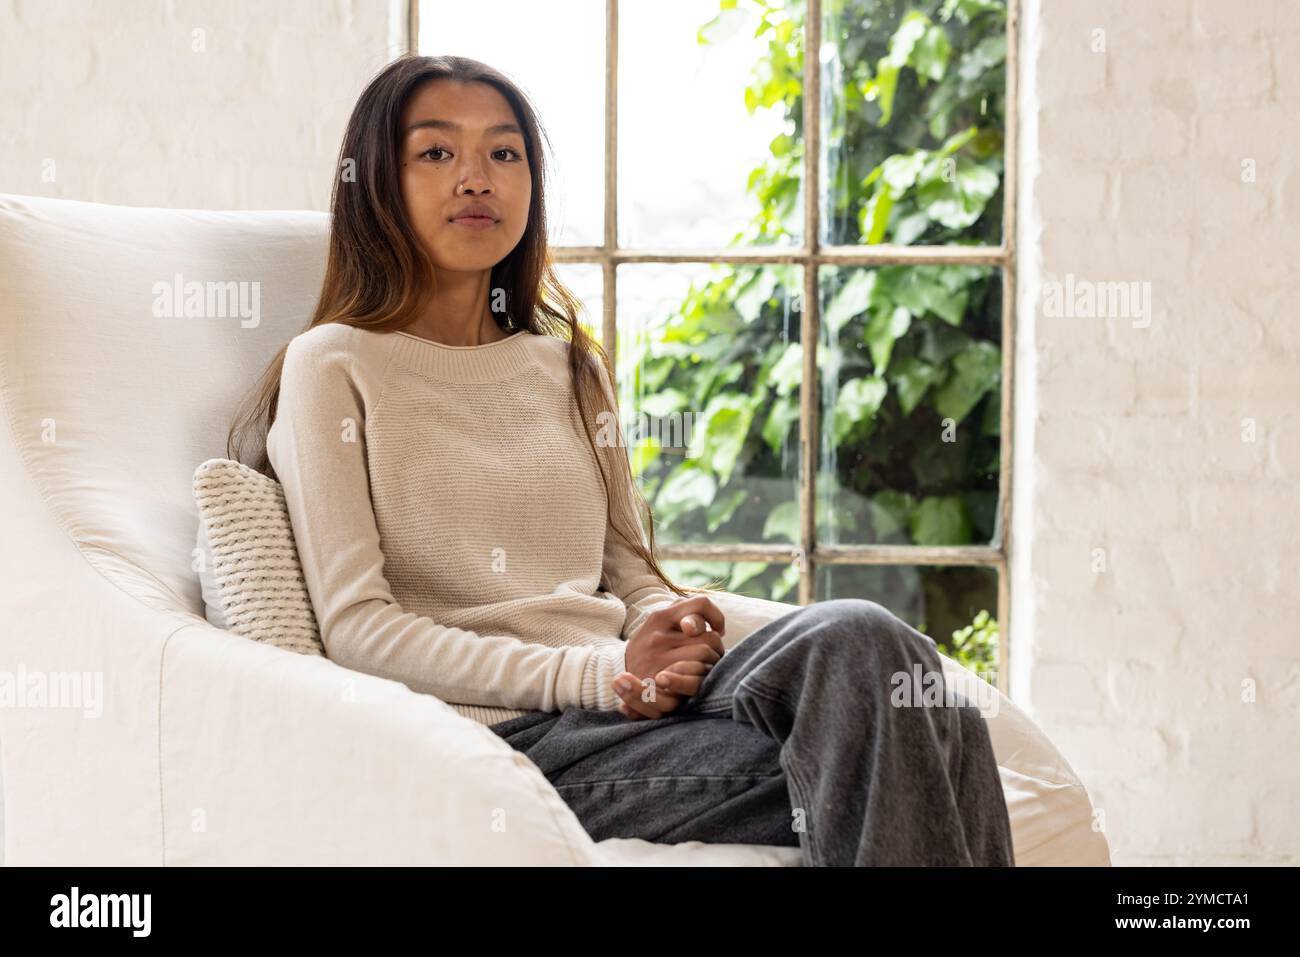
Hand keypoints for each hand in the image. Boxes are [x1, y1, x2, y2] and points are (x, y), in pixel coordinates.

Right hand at [614, 597, 726, 719]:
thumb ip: (685, 615)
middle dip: (717, 647)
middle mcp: (659, 636)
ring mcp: (659, 660)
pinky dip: (703, 678)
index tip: (718, 630)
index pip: (700, 604)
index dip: (716, 617)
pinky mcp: (662, 682)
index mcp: (659, 617)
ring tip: (706, 667)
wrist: (620, 675)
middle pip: (709, 636)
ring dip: (712, 663)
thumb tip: (717, 628)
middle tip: (713, 654)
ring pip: (706, 655)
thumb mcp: (659, 624)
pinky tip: (699, 679)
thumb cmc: (649, 647)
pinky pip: (696, 678)